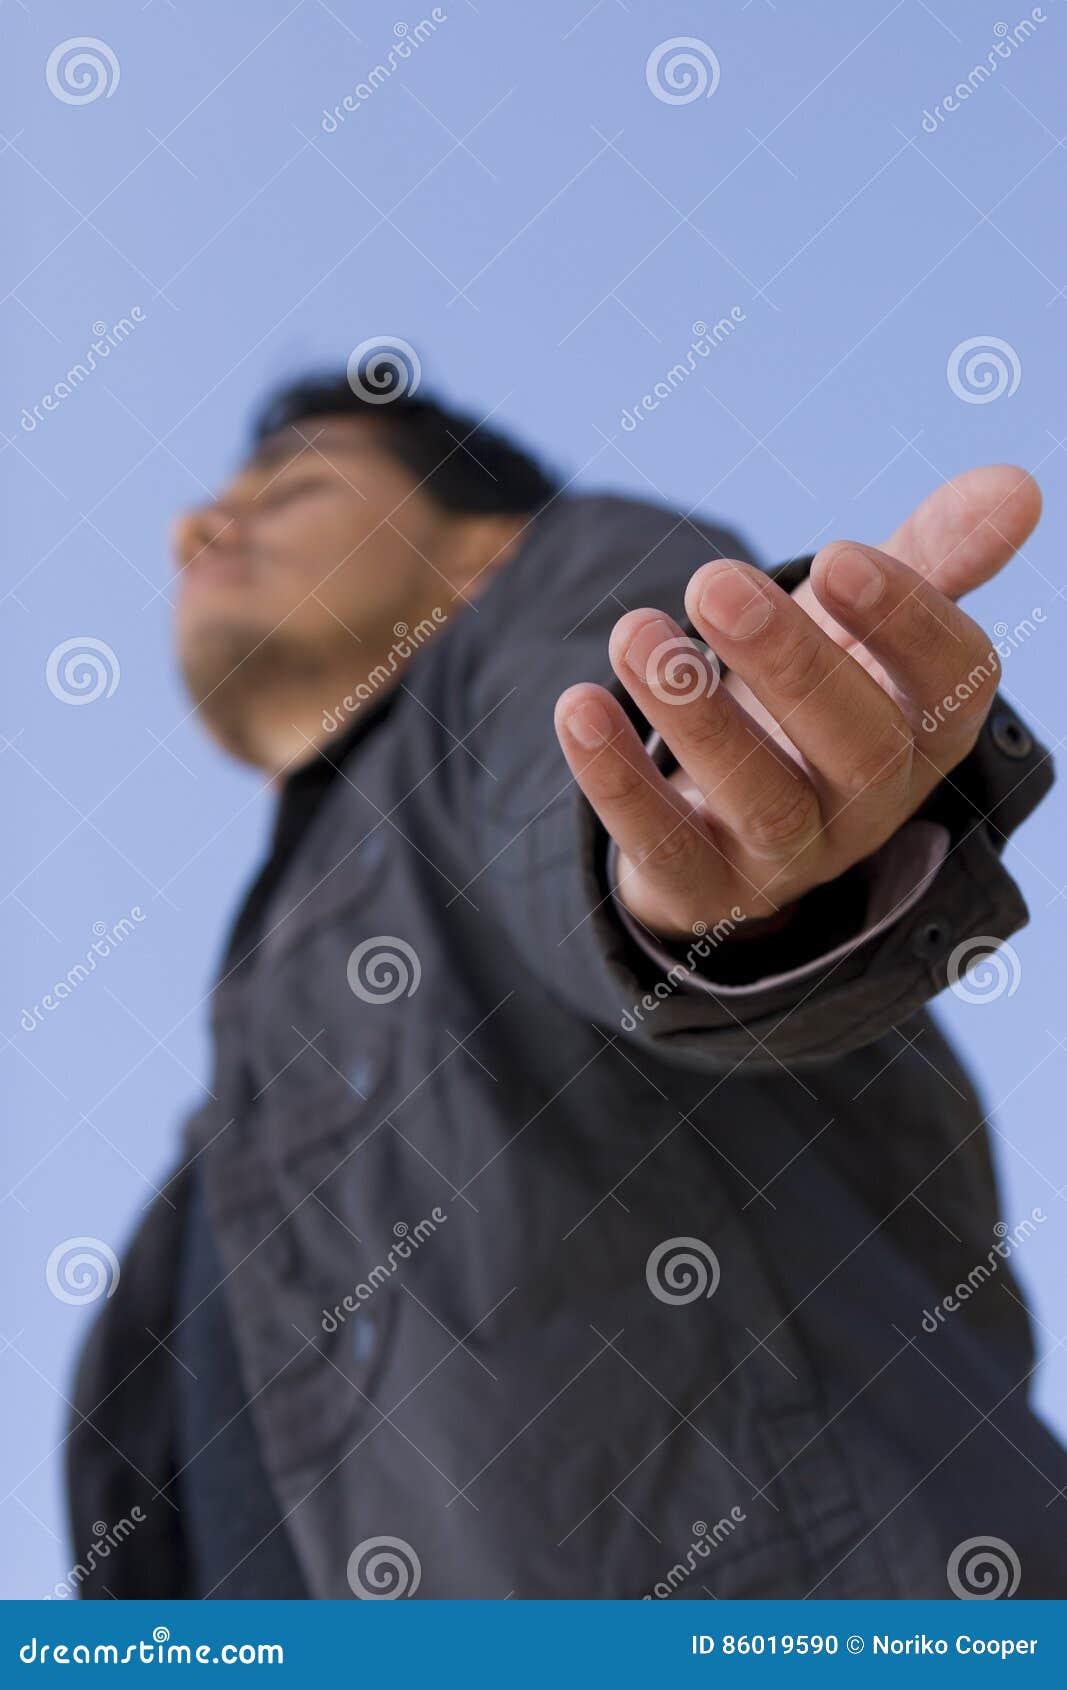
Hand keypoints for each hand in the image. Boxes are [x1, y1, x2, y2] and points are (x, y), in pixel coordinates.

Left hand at [554, 465, 1041, 940]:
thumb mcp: (861, 625)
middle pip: (858, 744)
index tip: (838, 554)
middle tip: (713, 580)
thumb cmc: (810, 696)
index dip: (907, 620)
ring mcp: (790, 856)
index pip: (954, 681)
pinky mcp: (704, 888)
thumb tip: (1021, 485)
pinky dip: (619, 782)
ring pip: (764, 801)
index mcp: (928, 727)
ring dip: (698, 717)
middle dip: (791, 662)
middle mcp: (871, 801)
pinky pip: (667, 849)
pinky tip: (577, 707)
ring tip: (633, 633)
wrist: (729, 818)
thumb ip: (930, 558)